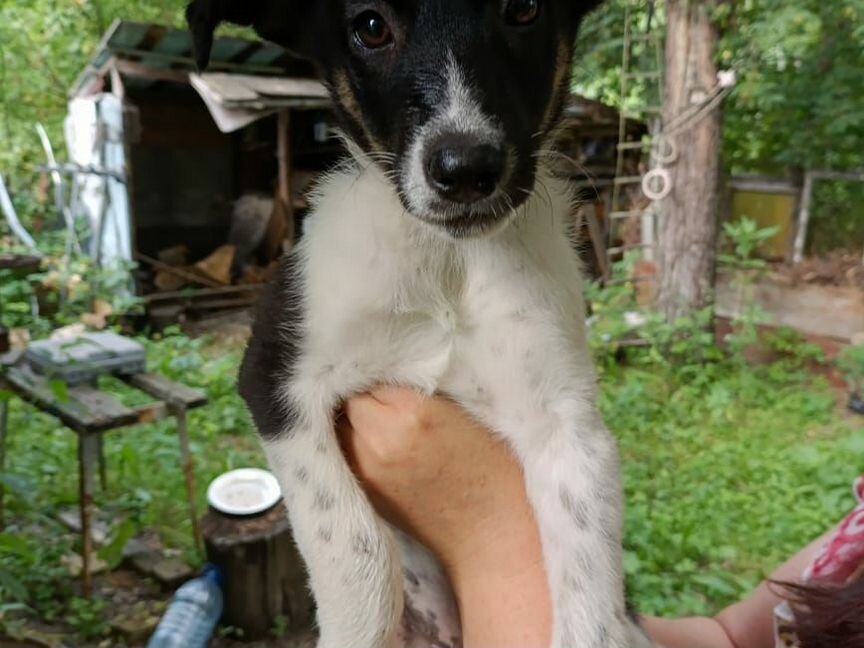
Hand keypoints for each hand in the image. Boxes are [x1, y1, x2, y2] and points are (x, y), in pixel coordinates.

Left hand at [339, 387, 551, 646]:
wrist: (491, 530)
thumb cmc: (492, 464)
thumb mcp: (464, 408)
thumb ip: (421, 385)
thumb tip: (389, 367)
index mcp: (411, 412)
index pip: (369, 372)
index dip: (379, 368)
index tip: (391, 369)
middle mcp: (379, 439)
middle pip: (349, 397)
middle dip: (362, 390)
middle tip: (383, 390)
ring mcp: (365, 468)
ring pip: (338, 423)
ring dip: (352, 415)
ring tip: (375, 414)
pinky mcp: (363, 488)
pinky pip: (341, 450)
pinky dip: (351, 439)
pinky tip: (371, 438)